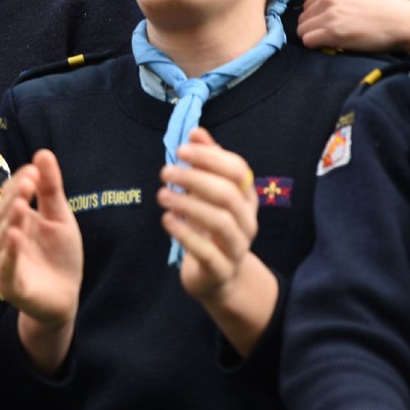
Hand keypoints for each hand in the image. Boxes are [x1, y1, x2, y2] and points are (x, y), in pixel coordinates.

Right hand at [0, 149, 81, 374]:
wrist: (65, 298)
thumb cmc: (59, 257)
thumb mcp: (60, 217)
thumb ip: (51, 188)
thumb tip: (43, 153)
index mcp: (14, 221)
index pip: (11, 196)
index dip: (21, 184)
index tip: (35, 171)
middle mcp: (3, 239)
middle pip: (5, 214)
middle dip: (15, 197)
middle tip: (29, 181)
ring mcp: (4, 262)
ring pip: (1, 239)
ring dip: (10, 221)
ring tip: (22, 205)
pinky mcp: (10, 285)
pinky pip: (6, 267)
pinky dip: (9, 252)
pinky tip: (15, 236)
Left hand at [158, 127, 258, 303]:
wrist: (218, 276)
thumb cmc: (210, 227)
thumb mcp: (209, 193)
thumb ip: (206, 163)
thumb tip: (196, 132)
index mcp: (247, 197)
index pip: (237, 169)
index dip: (210, 157)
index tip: (181, 151)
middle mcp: (247, 221)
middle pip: (228, 193)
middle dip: (195, 179)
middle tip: (165, 172)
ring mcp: (238, 247)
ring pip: (220, 221)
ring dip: (188, 204)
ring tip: (162, 195)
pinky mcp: (222, 270)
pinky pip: (207, 251)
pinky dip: (185, 233)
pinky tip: (167, 219)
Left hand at [298, 0, 409, 54]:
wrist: (405, 21)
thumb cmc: (384, 11)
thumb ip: (335, 0)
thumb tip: (317, 16)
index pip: (308, 5)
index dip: (316, 17)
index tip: (329, 25)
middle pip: (303, 18)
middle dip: (313, 28)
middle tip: (331, 36)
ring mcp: (329, 14)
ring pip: (302, 30)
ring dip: (314, 38)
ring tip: (333, 41)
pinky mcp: (332, 32)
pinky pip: (308, 41)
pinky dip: (316, 46)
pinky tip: (332, 46)